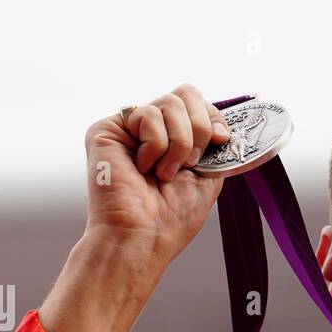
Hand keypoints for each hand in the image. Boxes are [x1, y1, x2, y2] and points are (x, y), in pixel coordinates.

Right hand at [81, 83, 231, 266]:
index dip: (214, 116)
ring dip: (178, 144)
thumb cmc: (171, 218)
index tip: (222, 140)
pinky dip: (155, 146)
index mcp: (173, 139)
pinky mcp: (108, 128)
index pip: (197, 103)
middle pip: (186, 94)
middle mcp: (151, 130)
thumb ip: (213, 144)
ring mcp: (129, 128)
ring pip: (169, 103)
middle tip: (188, 163)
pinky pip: (146, 114)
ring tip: (163, 173)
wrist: (143, 237)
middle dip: (199, 130)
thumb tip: (223, 125)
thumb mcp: (208, 176)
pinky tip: (142, 168)